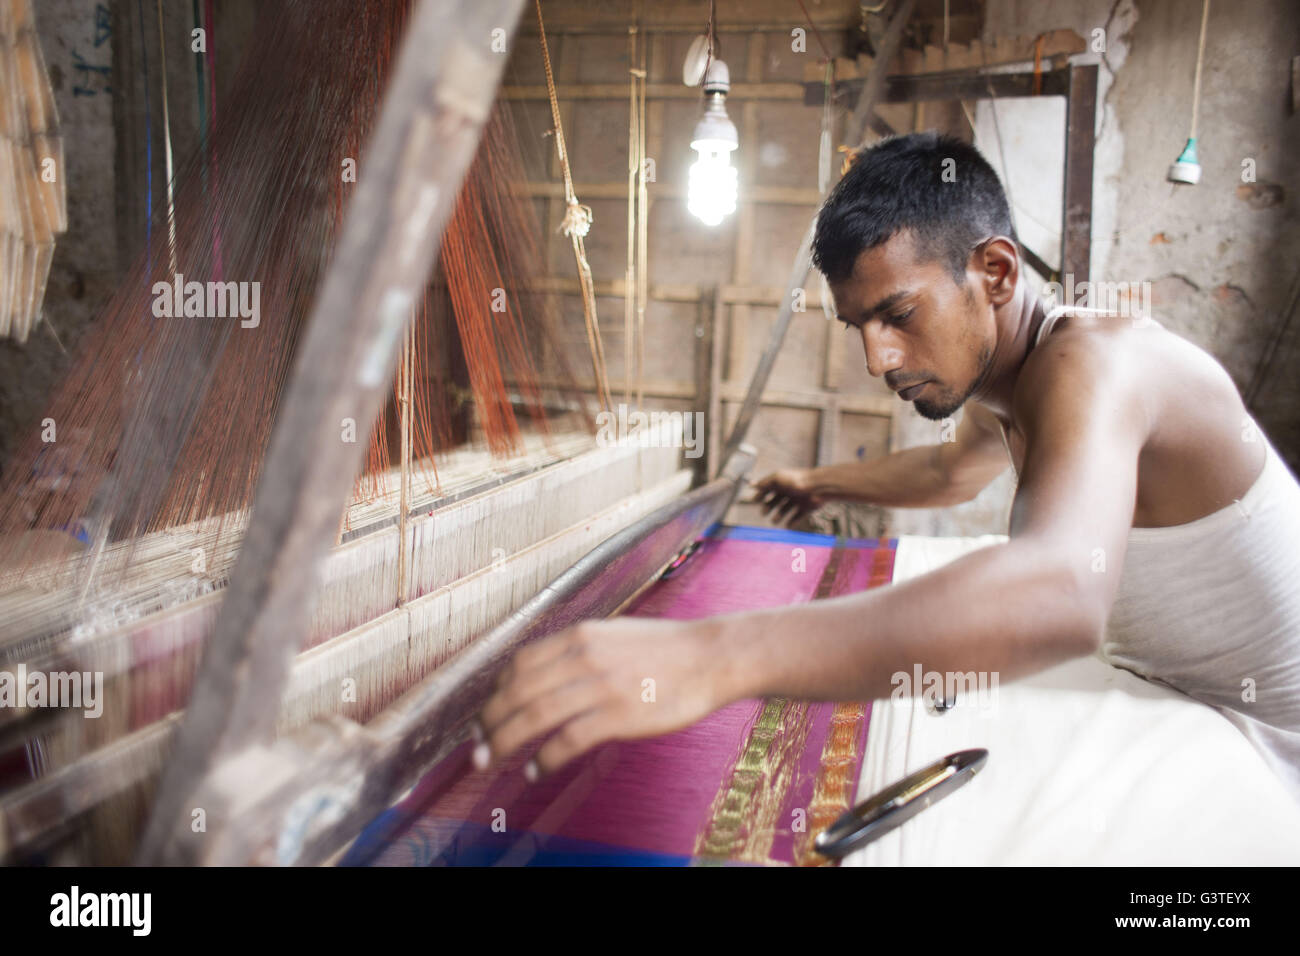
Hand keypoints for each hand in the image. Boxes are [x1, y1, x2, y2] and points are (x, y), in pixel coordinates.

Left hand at [475, 616, 738, 777]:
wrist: (711, 657)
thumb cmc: (665, 649)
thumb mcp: (613, 635)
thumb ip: (578, 650)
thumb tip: (542, 674)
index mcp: (580, 635)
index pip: (519, 664)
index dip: (494, 692)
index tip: (484, 713)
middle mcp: (584, 657)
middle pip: (518, 692)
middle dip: (489, 722)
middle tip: (476, 746)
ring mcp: (601, 686)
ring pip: (535, 716)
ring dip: (505, 742)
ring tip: (490, 761)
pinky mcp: (620, 715)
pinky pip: (569, 741)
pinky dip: (545, 759)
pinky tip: (535, 771)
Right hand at [750, 468, 824, 527]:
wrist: (817, 487)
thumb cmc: (796, 480)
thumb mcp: (777, 478)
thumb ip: (765, 483)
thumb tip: (752, 485)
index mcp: (783, 483)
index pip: (769, 489)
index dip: (761, 495)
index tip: (754, 501)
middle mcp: (790, 491)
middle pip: (776, 501)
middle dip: (769, 507)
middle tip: (764, 513)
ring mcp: (798, 500)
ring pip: (786, 510)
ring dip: (779, 516)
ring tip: (775, 521)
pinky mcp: (807, 508)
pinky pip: (798, 517)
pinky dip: (792, 522)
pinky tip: (787, 526)